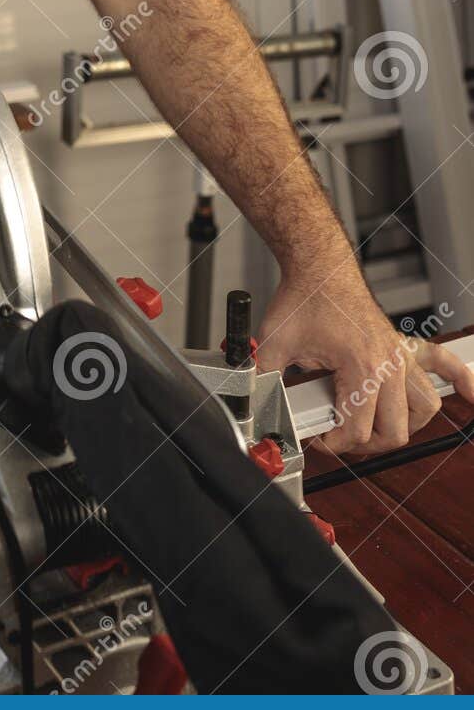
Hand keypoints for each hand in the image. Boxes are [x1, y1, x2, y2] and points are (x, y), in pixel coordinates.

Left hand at [256, 259, 473, 456]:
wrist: (319, 265)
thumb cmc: (303, 298)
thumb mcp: (274, 344)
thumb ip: (263, 380)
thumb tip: (256, 405)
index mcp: (362, 367)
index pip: (358, 430)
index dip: (332, 444)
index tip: (317, 440)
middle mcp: (390, 364)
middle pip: (394, 431)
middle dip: (363, 443)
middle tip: (339, 437)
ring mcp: (401, 355)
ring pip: (423, 410)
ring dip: (400, 426)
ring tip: (374, 427)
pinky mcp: (405, 346)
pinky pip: (445, 364)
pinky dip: (462, 380)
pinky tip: (472, 395)